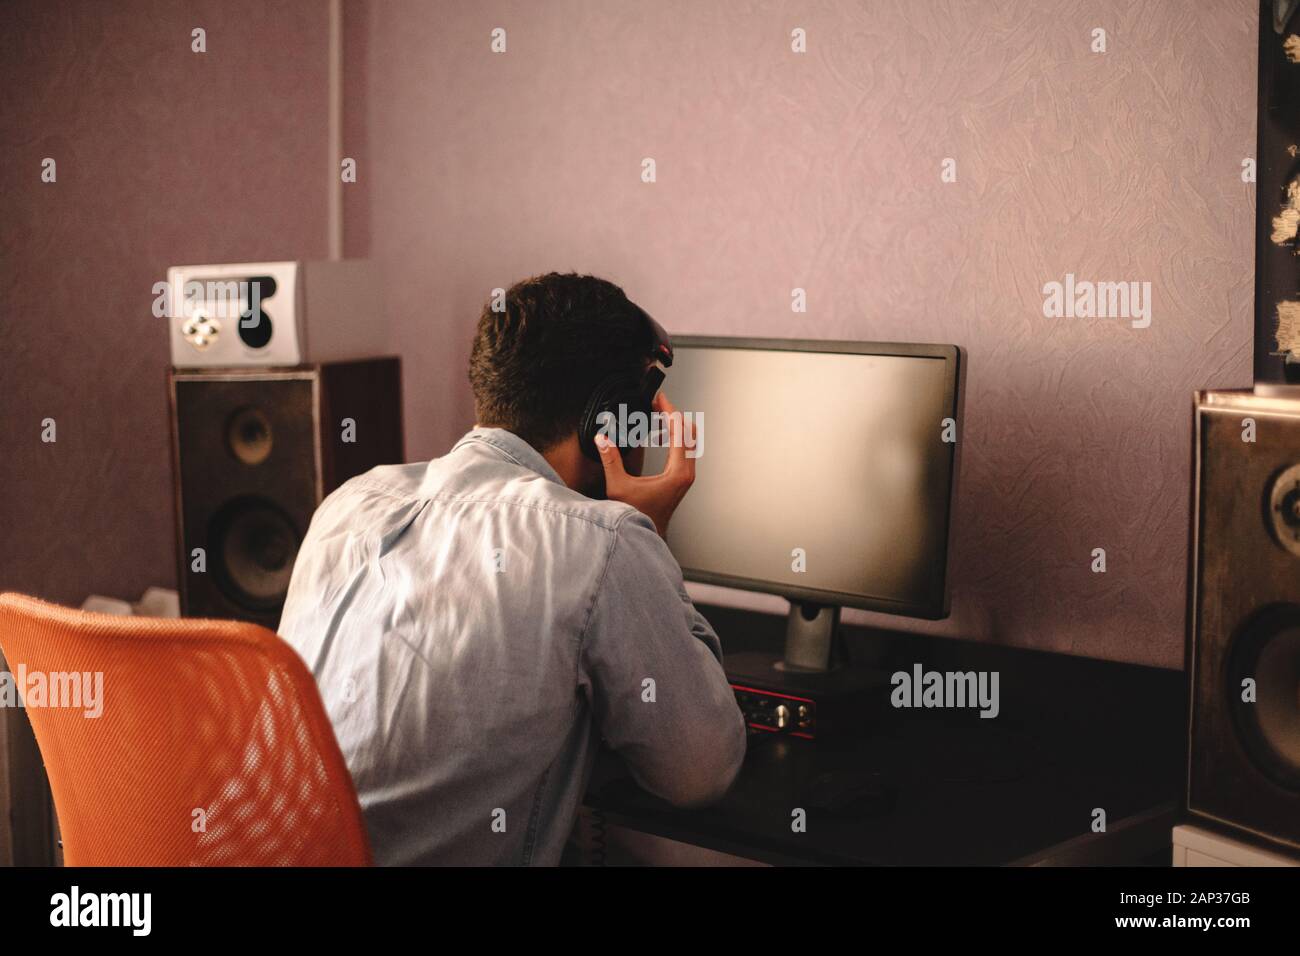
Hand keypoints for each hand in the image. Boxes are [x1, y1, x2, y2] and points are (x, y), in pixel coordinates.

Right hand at [595, 391, 695, 537]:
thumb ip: (610, 460)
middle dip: (673, 414)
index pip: (679, 432)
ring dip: (675, 425)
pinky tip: (661, 433)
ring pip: (689, 441)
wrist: (647, 535)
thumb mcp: (619, 487)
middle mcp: (685, 473)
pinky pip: (685, 450)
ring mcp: (685, 476)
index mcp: (677, 473)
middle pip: (689, 432)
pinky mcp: (681, 479)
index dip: (669, 411)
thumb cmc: (638, 518)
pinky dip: (675, 437)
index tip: (660, 399)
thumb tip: (602, 439)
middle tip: (658, 403)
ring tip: (658, 415)